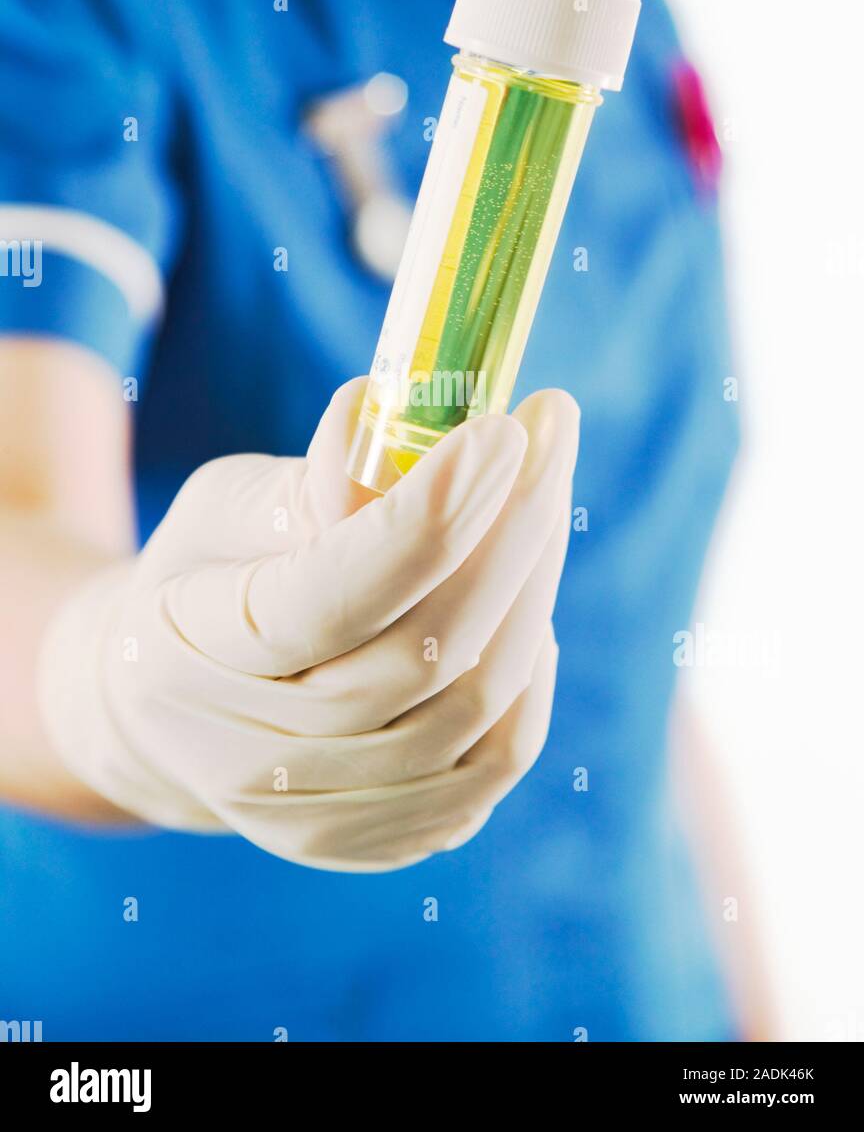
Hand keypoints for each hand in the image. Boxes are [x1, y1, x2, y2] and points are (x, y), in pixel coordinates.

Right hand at [39, 379, 579, 870]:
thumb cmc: (202, 580)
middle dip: (511, 529)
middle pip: (428, 653)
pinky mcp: (383, 838)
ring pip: (477, 707)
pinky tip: (523, 604)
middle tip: (551, 432)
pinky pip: (497, 760)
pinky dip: (530, 674)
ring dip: (533, 587)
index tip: (503, 429)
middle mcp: (255, 758)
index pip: (335, 596)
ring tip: (540, 502)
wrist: (165, 714)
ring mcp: (324, 815)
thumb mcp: (223, 505)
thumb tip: (392, 415)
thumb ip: (308, 476)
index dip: (431, 516)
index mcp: (197, 654)